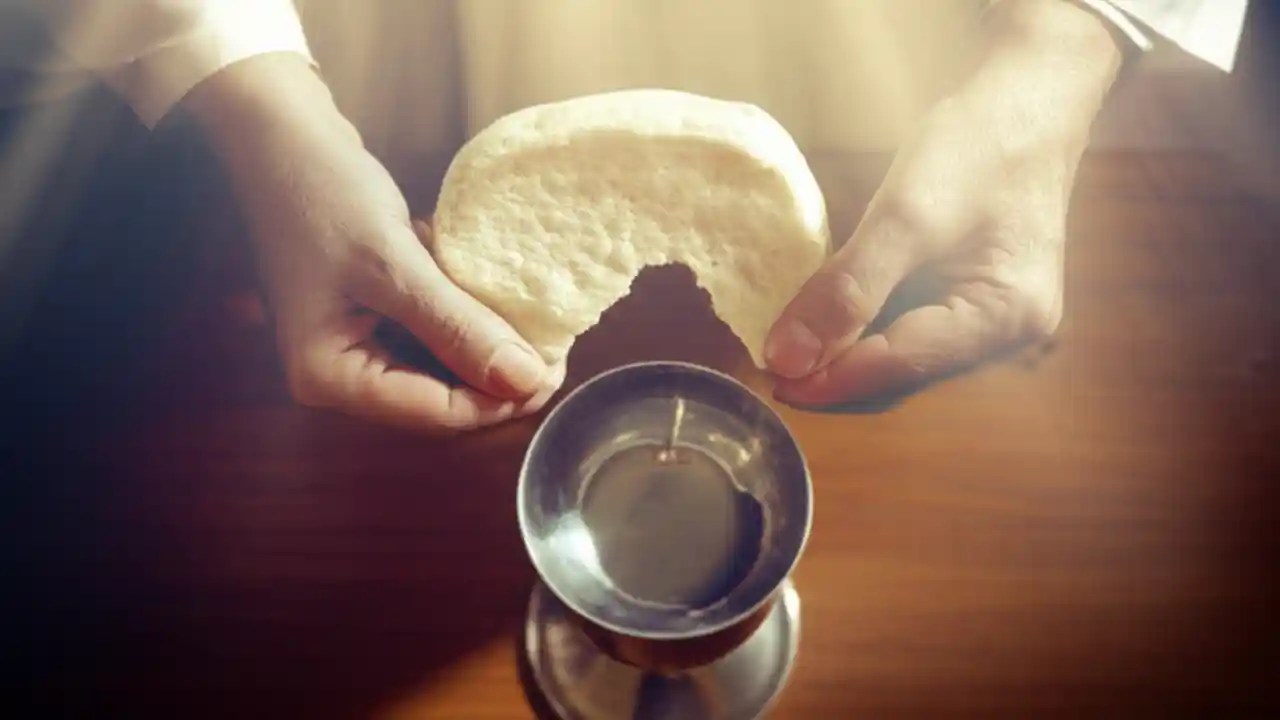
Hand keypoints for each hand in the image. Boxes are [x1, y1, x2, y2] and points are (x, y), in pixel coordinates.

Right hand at [184, 54, 561, 431]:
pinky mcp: (372, 316)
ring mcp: (354, 344)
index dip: (500, 399)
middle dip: (496, 374)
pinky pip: (432, 333)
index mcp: (330, 376)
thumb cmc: (323, 193)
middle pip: (440, 397)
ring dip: (486, 343)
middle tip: (553, 344)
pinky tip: (485, 287)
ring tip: (530, 315)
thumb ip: (457, 327)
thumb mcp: (395, 264)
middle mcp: (339, 373)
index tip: (554, 366)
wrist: (282, 133)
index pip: (435, 413)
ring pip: (442, 366)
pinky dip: (463, 315)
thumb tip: (524, 380)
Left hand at [765, 0, 1122, 405]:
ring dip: (848, 355)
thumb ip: (847, 291)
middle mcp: (1009, 336)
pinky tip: (830, 319)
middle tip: (770, 368)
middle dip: (835, 373)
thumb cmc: (976, 146)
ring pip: (905, 357)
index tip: (770, 382)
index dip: (828, 379)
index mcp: (1005, 319)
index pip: (898, 366)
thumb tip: (786, 360)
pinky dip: (869, 328)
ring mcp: (997, 322)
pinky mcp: (979, 302)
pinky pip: (914, 329)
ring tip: (790, 346)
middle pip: (903, 372)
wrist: (1027, 100)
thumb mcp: (904, 216)